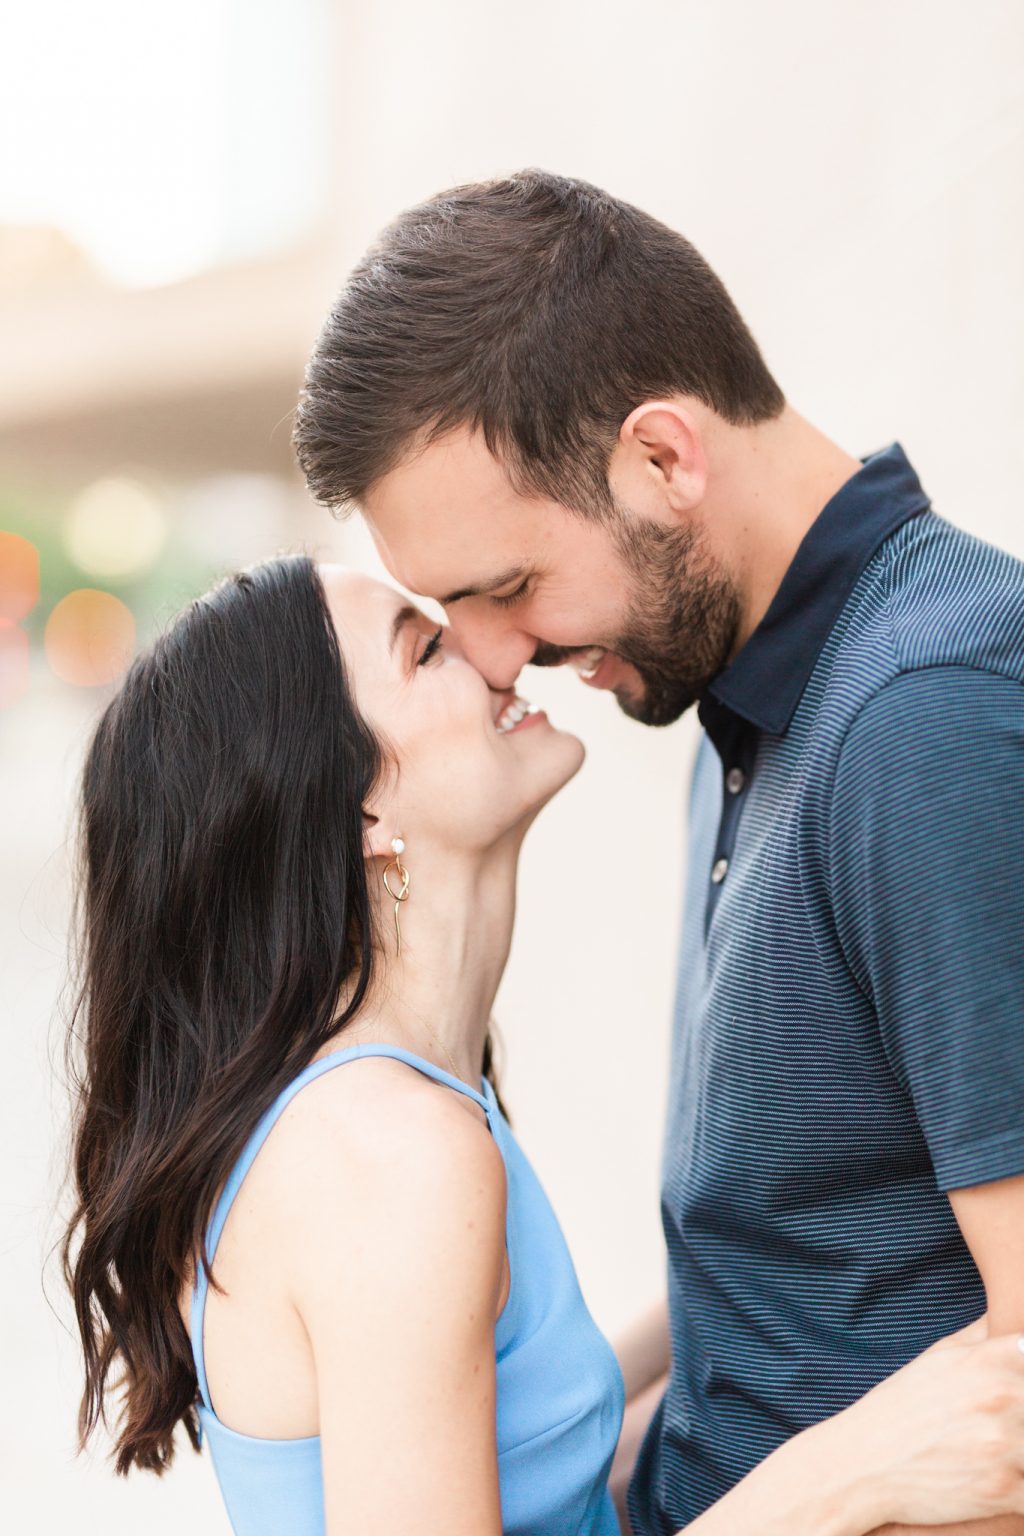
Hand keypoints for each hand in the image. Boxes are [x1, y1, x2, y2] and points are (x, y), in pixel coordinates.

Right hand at [818, 1327, 1023, 1528]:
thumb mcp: (940, 1356)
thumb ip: (984, 1335)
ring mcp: (1003, 1443)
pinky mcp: (1004, 1490)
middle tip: (1004, 1425)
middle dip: (1023, 1419)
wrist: (863, 1463)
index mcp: (989, 1358)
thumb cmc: (903, 1407)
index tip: (1013, 1394)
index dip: (1023, 1379)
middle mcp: (1001, 1394)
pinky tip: (1000, 1483)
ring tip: (999, 1454)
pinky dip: (1021, 1491)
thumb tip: (1011, 1314)